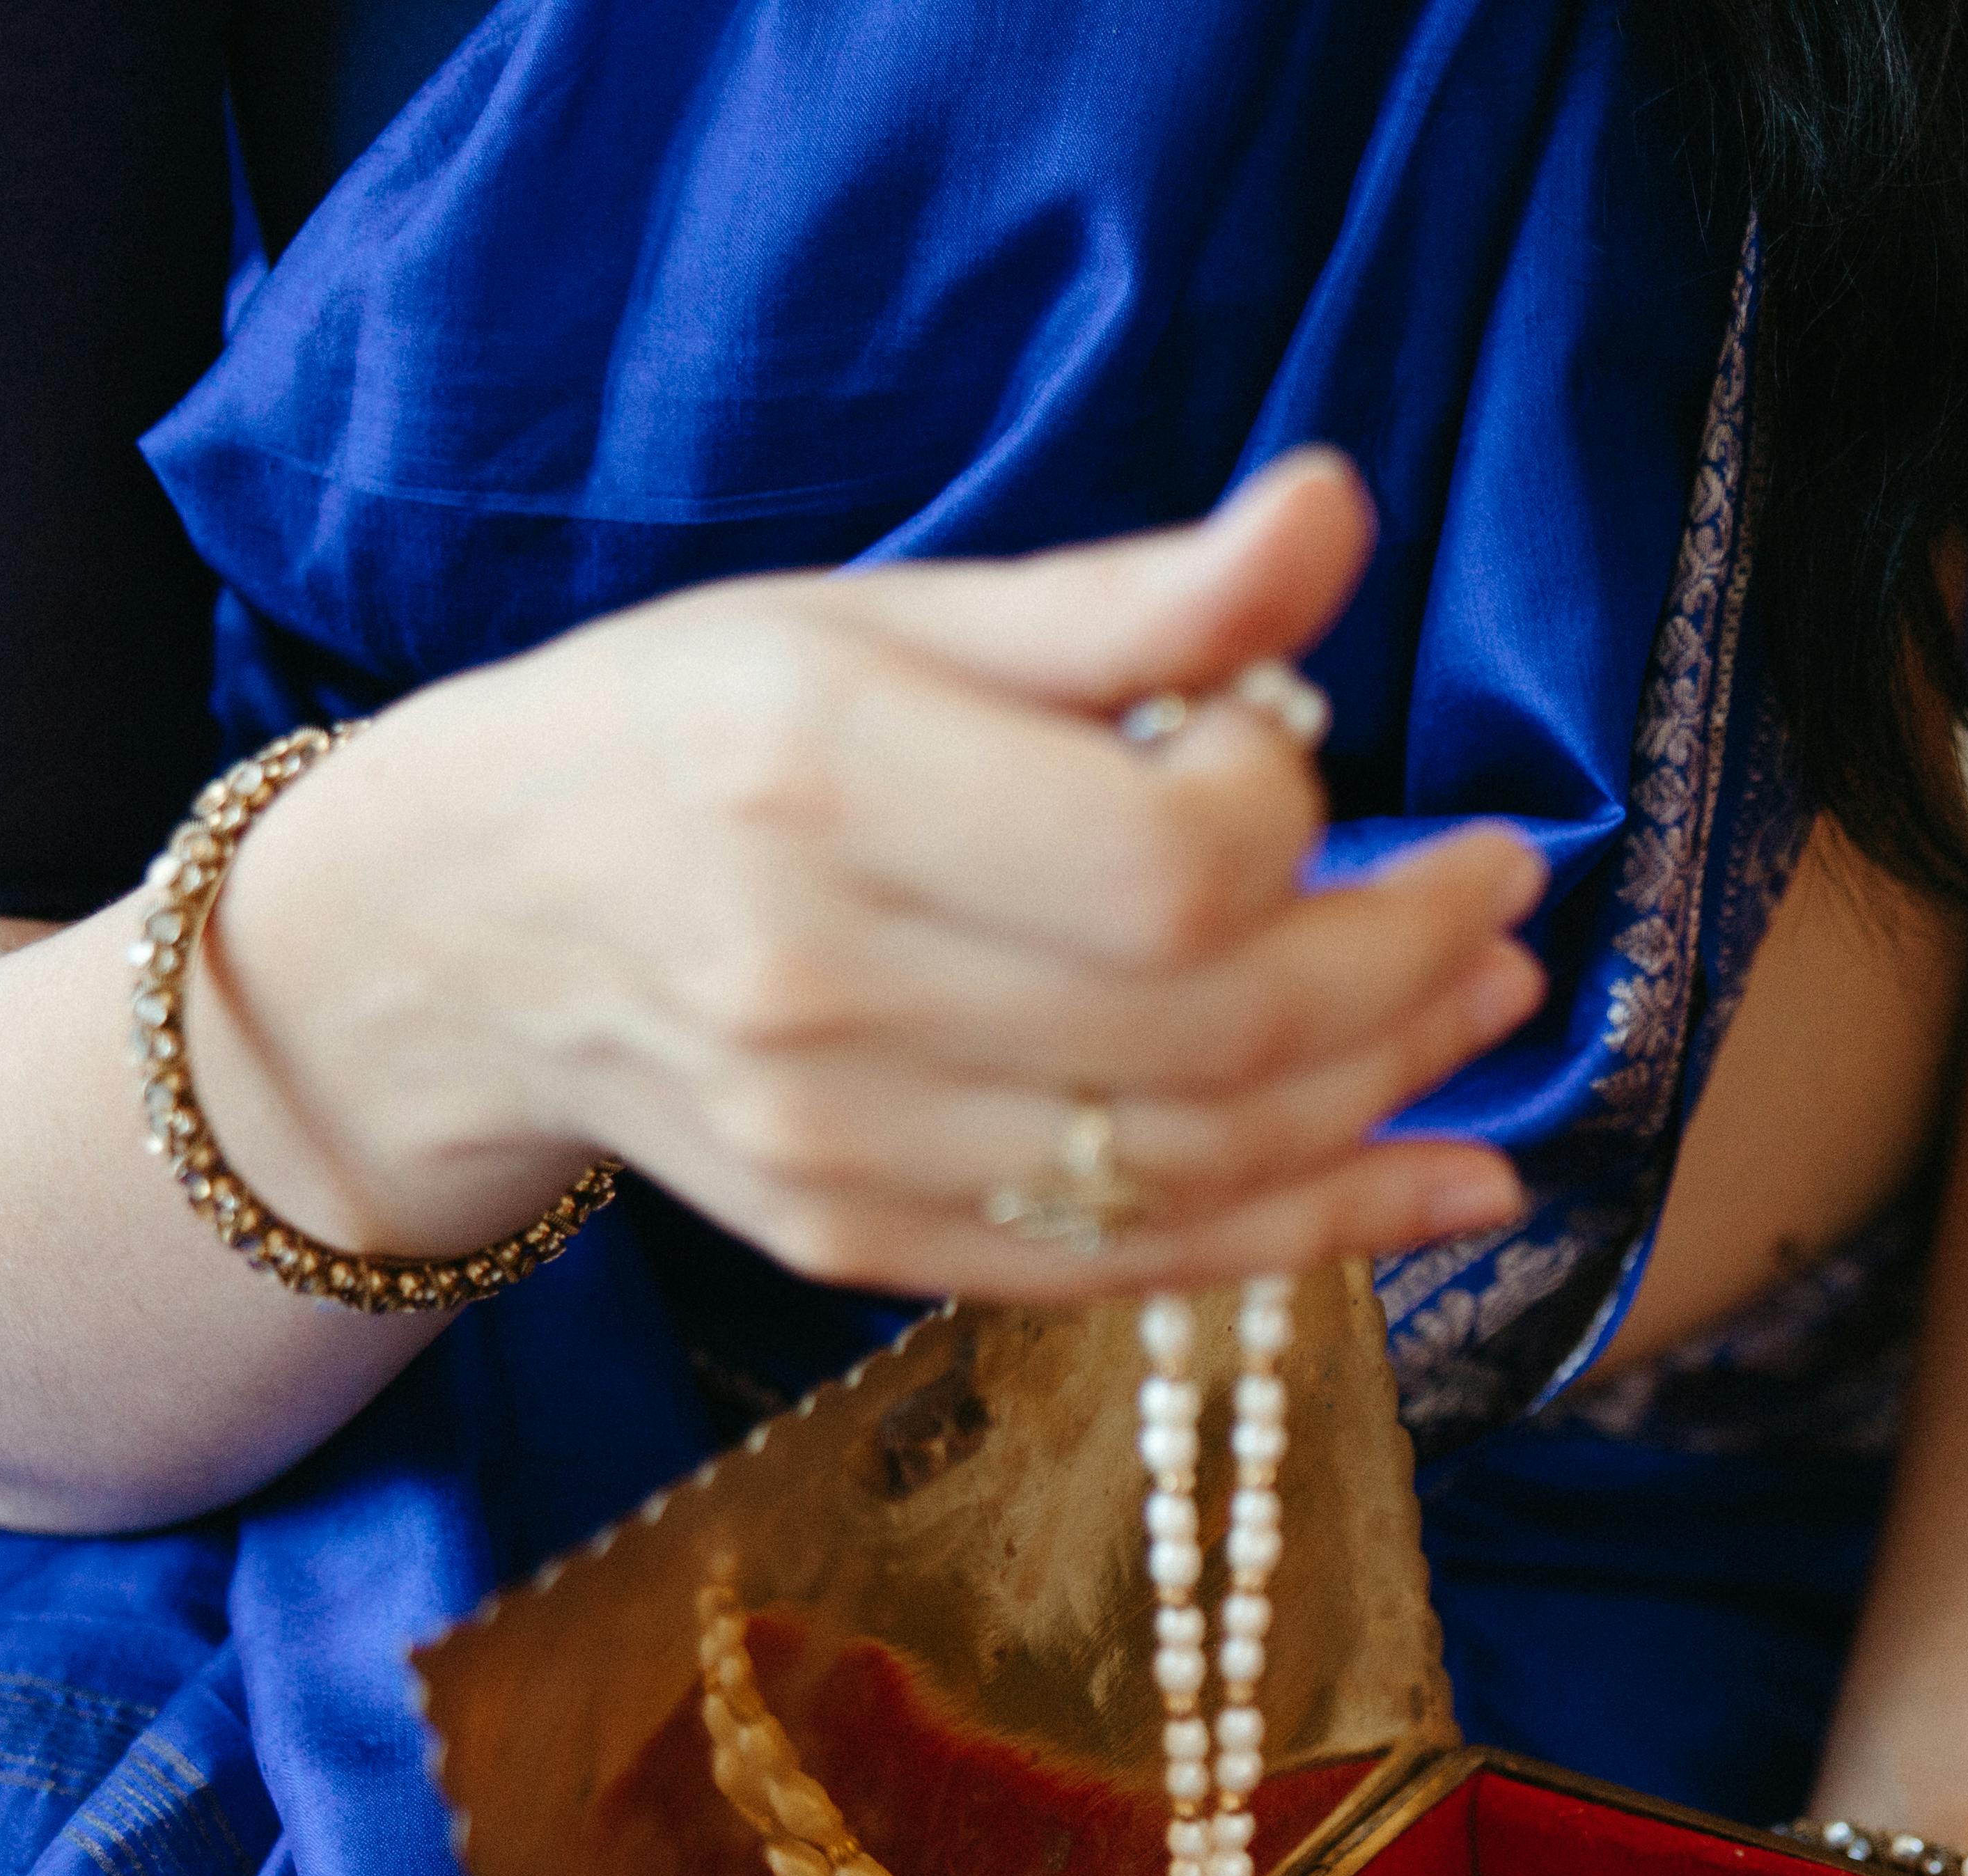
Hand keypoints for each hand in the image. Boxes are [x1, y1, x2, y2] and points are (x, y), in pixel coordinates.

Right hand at [199, 449, 1548, 1298]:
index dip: (1305, 820)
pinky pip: (1130, 1268)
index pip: (1165, 860)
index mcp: (819, 777)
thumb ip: (1129, 602)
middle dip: (1404, 972)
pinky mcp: (860, 1243)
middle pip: (1209, 1032)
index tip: (1341, 765)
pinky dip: (1314, 1232)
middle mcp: (818, 982)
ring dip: (1387, 1100)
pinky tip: (1441, 1186)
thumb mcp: (890, 616)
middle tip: (1504, 907)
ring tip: (1486, 1015)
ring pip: (1193, 1168)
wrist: (463, 926)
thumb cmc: (692, 730)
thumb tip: (1333, 516)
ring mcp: (835, 1141)